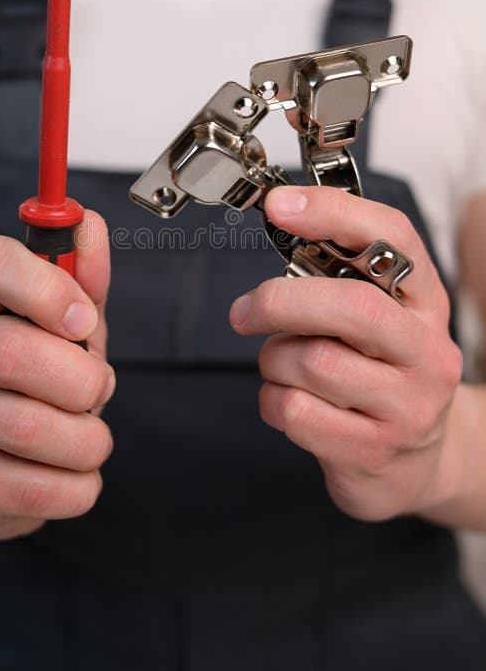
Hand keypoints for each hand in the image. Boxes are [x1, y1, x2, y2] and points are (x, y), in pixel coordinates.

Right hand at [0, 211, 113, 541]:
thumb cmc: (37, 376)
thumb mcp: (68, 324)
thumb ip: (85, 279)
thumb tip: (93, 226)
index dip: (48, 288)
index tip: (84, 319)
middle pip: (14, 354)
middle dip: (84, 381)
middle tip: (97, 391)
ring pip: (32, 430)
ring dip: (89, 441)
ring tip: (89, 439)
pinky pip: (33, 490)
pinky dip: (76, 488)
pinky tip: (70, 476)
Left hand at [229, 186, 462, 521]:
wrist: (419, 463)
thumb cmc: (383, 374)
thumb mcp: (379, 318)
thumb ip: (342, 276)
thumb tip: (284, 222)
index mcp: (425, 301)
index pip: (392, 237)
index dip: (333, 213)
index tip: (279, 207)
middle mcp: (427, 350)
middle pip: (350, 306)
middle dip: (280, 301)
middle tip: (244, 311)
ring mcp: (407, 406)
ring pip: (313, 362)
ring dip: (274, 358)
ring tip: (280, 364)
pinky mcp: (374, 451)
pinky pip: (296, 411)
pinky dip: (272, 400)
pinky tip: (285, 400)